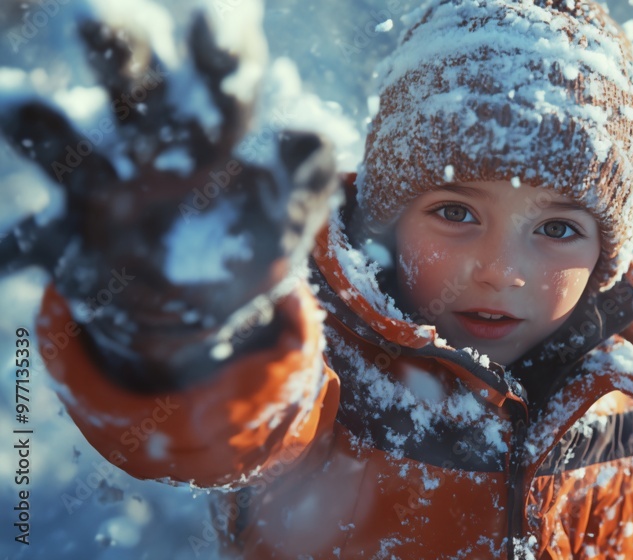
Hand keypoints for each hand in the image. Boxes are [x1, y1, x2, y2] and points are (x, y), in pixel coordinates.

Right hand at [0, 9, 337, 388]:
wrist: (201, 306)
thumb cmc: (252, 243)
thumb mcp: (291, 216)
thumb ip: (307, 175)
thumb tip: (316, 129)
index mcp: (217, 121)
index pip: (221, 67)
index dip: (220, 45)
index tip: (218, 35)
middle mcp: (151, 132)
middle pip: (131, 75)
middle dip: (118, 47)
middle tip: (99, 20)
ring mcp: (101, 177)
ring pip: (67, 136)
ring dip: (42, 125)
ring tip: (20, 108)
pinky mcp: (66, 229)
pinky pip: (34, 230)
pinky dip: (14, 237)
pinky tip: (3, 243)